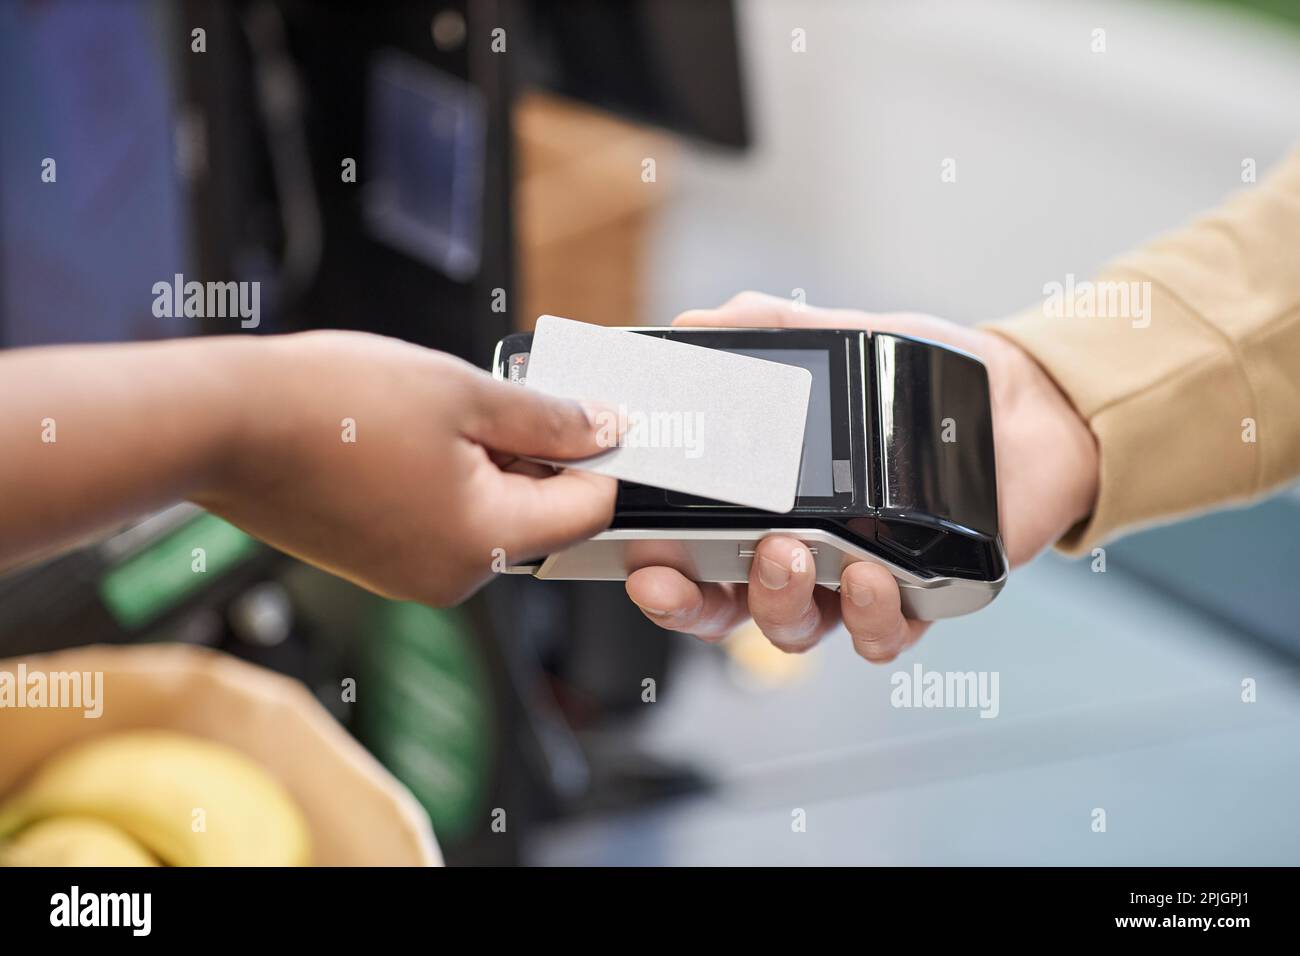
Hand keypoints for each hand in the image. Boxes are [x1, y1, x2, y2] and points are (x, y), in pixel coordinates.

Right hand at [195, 330, 616, 606]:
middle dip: (538, 455)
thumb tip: (606, 429)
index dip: (602, 456)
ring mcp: (412, 579)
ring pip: (490, 518)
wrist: (223, 425)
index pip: (588, 511)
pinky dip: (449, 483)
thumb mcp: (464, 393)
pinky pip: (444, 526)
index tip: (595, 411)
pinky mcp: (380, 566)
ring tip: (445, 410)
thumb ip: (548, 418)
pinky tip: (414, 436)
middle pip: (539, 517)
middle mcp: (454, 578)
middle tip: (506, 395)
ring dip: (490, 465)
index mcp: (485, 540)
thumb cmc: (334, 403)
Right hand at [625, 292, 1098, 662]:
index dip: (654, 566)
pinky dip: (869, 616)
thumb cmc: (925, 381)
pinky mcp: (915, 600)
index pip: (688, 548)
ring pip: (791, 628)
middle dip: (689, 605)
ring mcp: (851, 581)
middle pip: (721, 606)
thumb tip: (698, 326)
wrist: (1023, 404)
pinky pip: (878, 637)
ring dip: (775, 601)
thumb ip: (770, 331)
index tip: (638, 555)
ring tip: (788, 551)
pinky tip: (873, 576)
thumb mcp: (843, 341)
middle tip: (680, 577)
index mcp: (762, 501)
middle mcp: (797, 552)